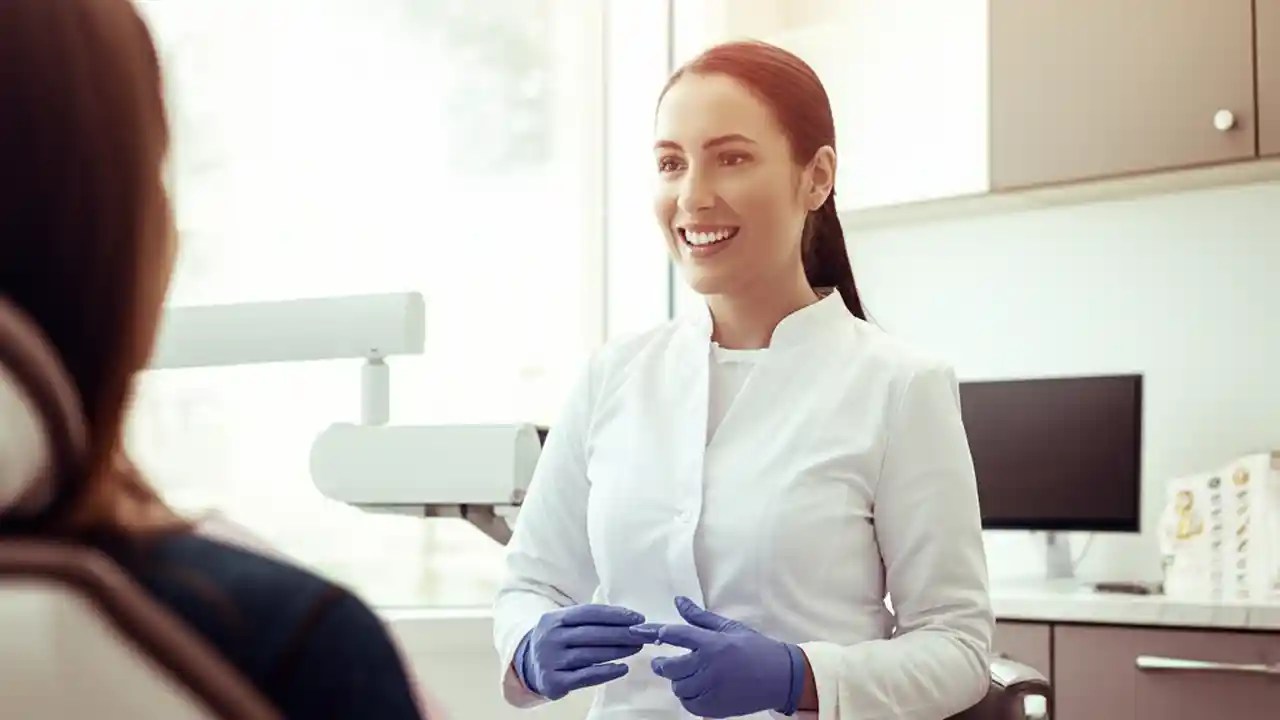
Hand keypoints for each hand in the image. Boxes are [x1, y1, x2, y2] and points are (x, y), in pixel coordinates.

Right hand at [516, 604, 646, 700]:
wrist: (529, 667)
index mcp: (553, 619)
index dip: (615, 615)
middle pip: (591, 634)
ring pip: (590, 654)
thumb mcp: (564, 623)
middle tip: (643, 634)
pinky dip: (606, 672)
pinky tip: (623, 668)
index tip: (638, 618)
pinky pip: (585, 676)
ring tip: (637, 648)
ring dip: (618, 651)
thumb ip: (588, 619)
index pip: (588, 613)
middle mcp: (550, 638)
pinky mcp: (554, 682)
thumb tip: (628, 618)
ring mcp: (550, 660)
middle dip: (621, 633)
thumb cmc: (558, 640)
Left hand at [631, 596, 804, 717]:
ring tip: (684, 676)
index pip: (675, 634)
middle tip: (660, 663)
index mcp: (712, 642)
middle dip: (662, 664)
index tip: (641, 632)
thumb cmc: (755, 647)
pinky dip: (687, 697)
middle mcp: (709, 666)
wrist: (780, 676)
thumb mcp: (728, 627)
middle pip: (671, 666)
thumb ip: (699, 617)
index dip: (655, 632)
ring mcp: (712, 688)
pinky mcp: (715, 707)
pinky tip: (694, 689)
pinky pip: (689, 704)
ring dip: (677, 681)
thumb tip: (678, 600)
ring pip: (678, 686)